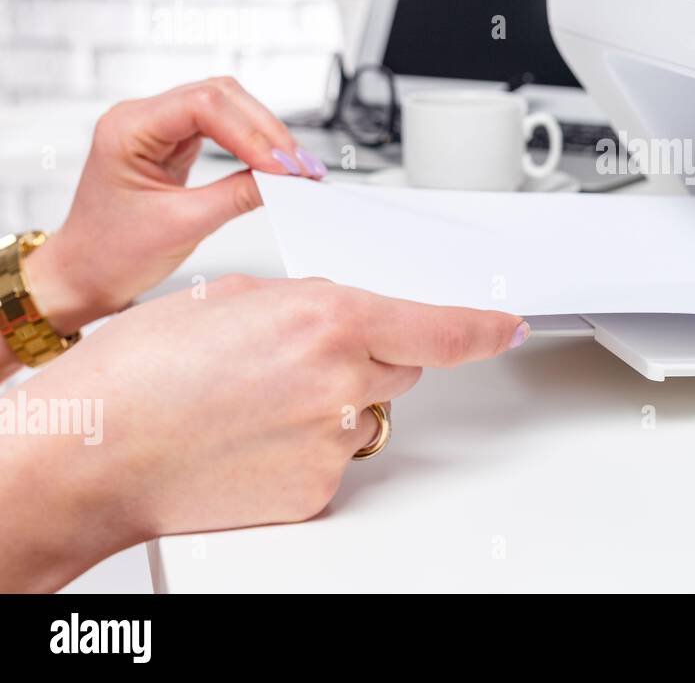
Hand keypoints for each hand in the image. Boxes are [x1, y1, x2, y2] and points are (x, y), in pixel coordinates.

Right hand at [0, 276, 529, 591]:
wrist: (93, 452)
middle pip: (396, 364)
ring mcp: (332, 440)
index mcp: (327, 319)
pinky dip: (303, 446)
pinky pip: (333, 457)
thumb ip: (306, 304)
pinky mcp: (316, 489)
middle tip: (291, 360)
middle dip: (364, 355)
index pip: (439, 326)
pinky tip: (249, 440)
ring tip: (252, 403)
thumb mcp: (233, 300)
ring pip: (362, 411)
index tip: (505, 327)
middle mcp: (342, 380)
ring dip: (329, 402)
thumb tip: (336, 317)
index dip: (481, 327)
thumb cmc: (143, 373)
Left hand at [23, 78, 326, 335]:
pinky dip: (252, 144)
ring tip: (294, 166)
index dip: (252, 133)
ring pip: (226, 107)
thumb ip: (238, 196)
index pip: (204, 106)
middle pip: (220, 97)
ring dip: (263, 134)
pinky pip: (222, 128)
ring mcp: (158, 128)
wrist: (83, 275)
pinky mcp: (173, 143)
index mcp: (128, 129)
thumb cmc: (111, 254)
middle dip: (265, 130)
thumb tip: (287, 180)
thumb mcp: (184, 225)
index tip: (284, 167)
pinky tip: (273, 164)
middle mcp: (141, 118)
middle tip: (300, 167)